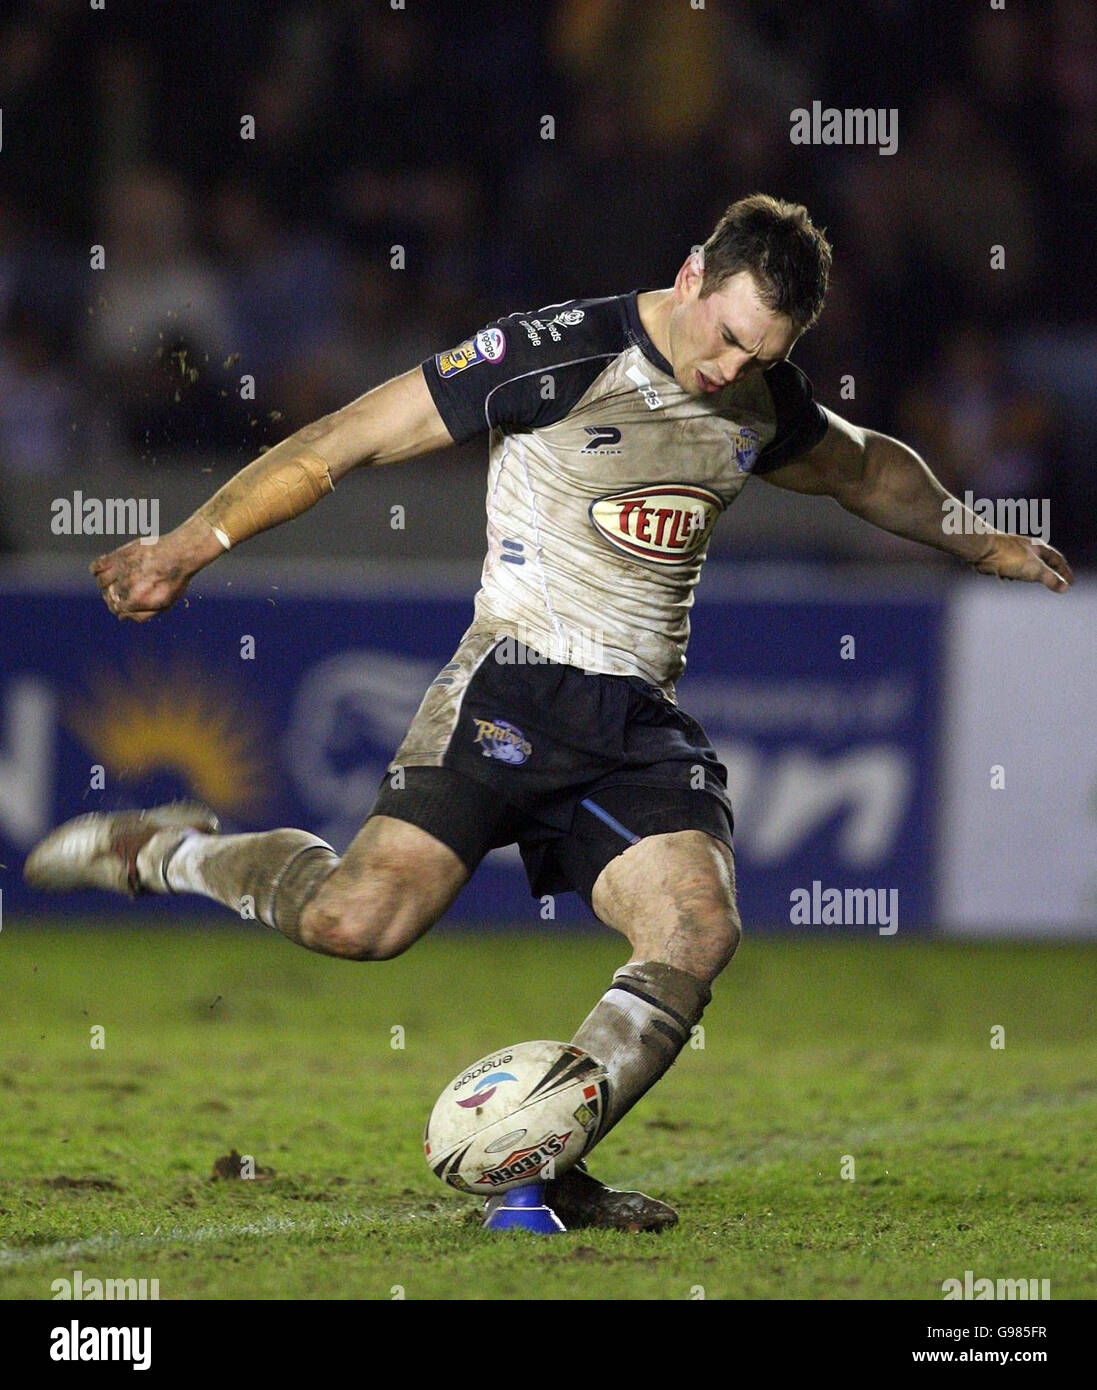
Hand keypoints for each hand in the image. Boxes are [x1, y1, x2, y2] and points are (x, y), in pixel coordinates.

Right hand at [90, 518, 218, 620]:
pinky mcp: (118, 555)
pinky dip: (96, 570)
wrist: (180, 553)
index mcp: (136, 599)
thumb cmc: (174, 579)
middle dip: (114, 598)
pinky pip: (97, 565)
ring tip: (115, 582)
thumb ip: (143, 614)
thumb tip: (122, 617)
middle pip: (108, 596)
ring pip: (101, 582)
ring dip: (105, 585)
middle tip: (123, 593)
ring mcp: (120, 569)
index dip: (120, 608)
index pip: (117, 609)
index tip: (124, 605)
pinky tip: (104, 571)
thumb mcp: (165, 603)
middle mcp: (125, 585)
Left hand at [971, 533, 1072, 591]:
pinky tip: (1008, 578)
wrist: (982, 548)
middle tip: (1055, 581)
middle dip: (1049, 571)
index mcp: (1038, 547)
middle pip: (1042, 559)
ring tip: (1034, 580)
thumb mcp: (1035, 569)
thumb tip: (1065, 588)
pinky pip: (1010, 566)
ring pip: (1025, 562)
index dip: (1064, 571)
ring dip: (1031, 572)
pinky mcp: (999, 556)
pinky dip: (1013, 573)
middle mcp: (1026, 547)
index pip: (1057, 559)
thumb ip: (1050, 578)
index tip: (1070, 583)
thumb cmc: (1010, 557)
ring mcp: (1011, 550)